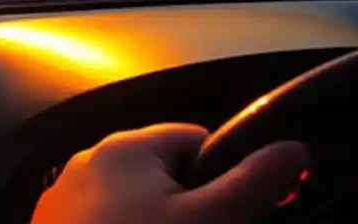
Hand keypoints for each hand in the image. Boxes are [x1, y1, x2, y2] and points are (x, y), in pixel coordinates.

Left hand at [31, 123, 309, 223]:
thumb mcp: (212, 222)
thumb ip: (254, 182)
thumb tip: (295, 149)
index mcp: (124, 147)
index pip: (195, 141)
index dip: (223, 177)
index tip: (231, 215)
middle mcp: (86, 164)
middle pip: (162, 175)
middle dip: (187, 208)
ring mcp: (61, 202)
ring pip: (131, 205)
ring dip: (154, 223)